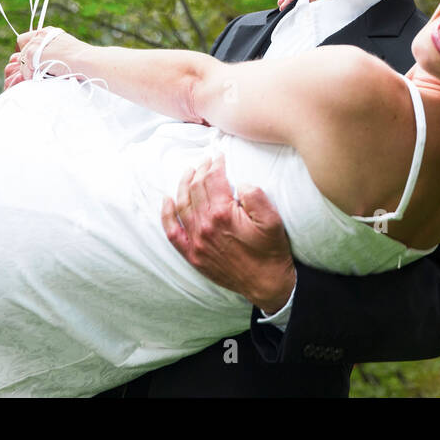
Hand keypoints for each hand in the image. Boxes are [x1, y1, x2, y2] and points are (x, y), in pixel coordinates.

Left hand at [3, 26, 84, 88]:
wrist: (86, 61)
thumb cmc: (82, 62)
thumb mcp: (65, 52)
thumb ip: (51, 53)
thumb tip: (37, 64)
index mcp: (49, 32)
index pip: (28, 40)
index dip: (29, 52)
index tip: (35, 63)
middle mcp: (41, 34)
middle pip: (22, 49)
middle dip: (27, 62)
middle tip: (39, 71)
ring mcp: (36, 42)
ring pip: (22, 60)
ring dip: (31, 70)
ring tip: (45, 75)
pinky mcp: (32, 52)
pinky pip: (25, 69)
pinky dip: (32, 76)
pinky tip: (44, 77)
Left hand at [161, 153, 295, 313]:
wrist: (266, 283)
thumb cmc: (271, 251)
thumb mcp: (272, 220)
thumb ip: (256, 196)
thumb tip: (239, 183)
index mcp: (224, 214)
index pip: (213, 180)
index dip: (215, 164)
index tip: (219, 156)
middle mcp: (206, 226)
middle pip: (196, 189)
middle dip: (200, 170)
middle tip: (206, 160)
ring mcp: (196, 241)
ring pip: (182, 205)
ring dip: (183, 185)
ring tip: (189, 172)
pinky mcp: (193, 255)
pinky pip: (172, 232)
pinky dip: (167, 215)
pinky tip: (167, 201)